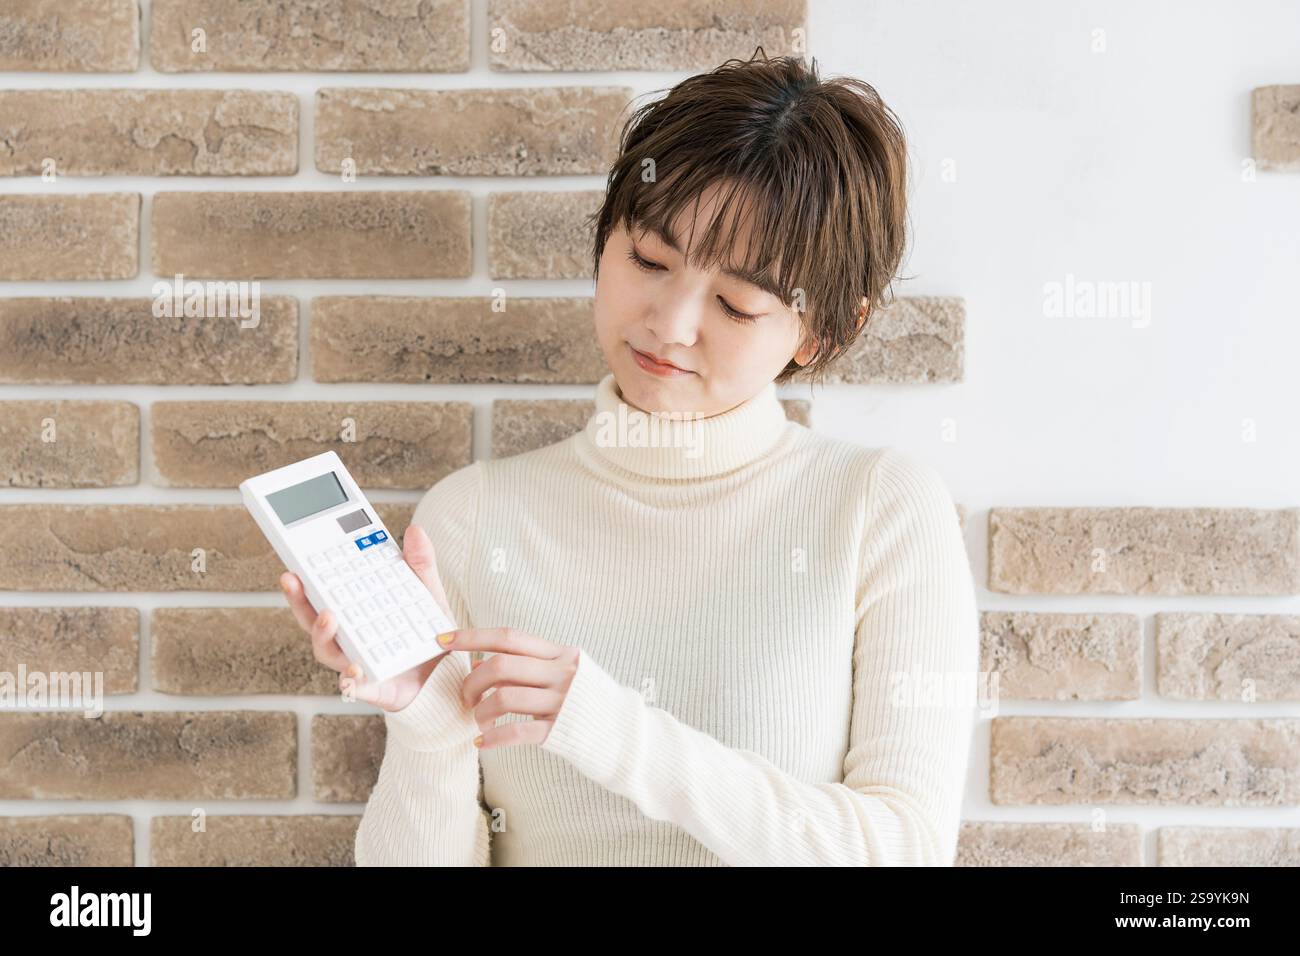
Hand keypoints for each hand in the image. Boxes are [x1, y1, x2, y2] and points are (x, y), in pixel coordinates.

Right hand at [280, 524, 456, 711]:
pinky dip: (351, 679)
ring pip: (326, 650)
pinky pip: (354, 685)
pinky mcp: (370, 687)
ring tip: (328, 616)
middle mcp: (347, 636)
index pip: (322, 592)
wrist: (446, 674)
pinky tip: (354, 669)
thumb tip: (415, 530)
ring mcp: (354, 660)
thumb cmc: (425, 633)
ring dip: (322, 633)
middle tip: (293, 578)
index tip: (293, 557)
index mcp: (354, 610)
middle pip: (312, 617)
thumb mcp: (426, 593)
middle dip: (298, 598)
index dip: (304, 577)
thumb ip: (420, 564)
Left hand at [438, 628, 578, 749]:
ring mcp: (562, 701)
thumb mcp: (566, 673)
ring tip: (478, 722)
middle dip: (473, 681)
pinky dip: (494, 738)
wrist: (626, 734)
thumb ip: (531, 665)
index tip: (443, 639)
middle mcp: (562, 672)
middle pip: (502, 665)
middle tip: (466, 697)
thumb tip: (482, 661)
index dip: (473, 636)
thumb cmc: (589, 702)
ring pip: (505, 697)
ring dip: (481, 711)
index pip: (510, 637)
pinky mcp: (561, 730)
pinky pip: (518, 731)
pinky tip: (483, 743)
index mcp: (560, 653)